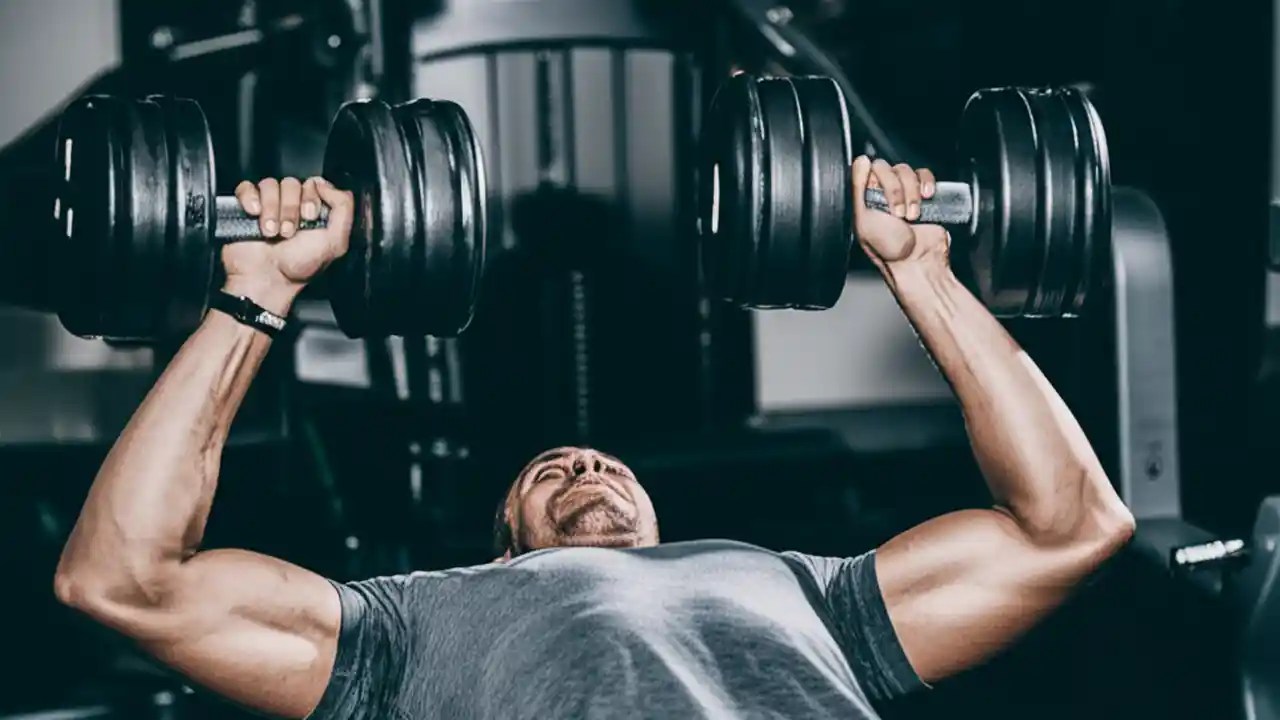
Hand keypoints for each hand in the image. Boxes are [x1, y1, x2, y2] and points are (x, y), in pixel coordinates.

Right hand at [221, 177, 353, 312]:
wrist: (267, 280)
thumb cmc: (300, 266)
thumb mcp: (335, 241)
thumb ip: (343, 209)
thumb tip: (327, 185)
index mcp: (314, 210)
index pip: (314, 184)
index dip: (311, 197)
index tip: (309, 217)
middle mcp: (292, 205)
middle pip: (291, 183)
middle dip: (291, 209)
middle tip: (289, 232)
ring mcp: (269, 205)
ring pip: (270, 185)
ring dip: (272, 209)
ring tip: (271, 232)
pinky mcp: (246, 207)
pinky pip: (246, 188)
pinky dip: (250, 198)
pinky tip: (254, 214)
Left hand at [852, 156, 948, 270]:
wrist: (918, 261)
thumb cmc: (888, 249)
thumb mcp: (863, 220)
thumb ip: (857, 188)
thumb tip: (860, 161)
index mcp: (865, 197)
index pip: (868, 168)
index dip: (879, 181)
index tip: (882, 200)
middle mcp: (883, 193)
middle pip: (890, 167)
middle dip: (897, 191)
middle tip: (898, 214)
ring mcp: (904, 192)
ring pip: (907, 171)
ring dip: (912, 193)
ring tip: (912, 215)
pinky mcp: (924, 195)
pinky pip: (925, 175)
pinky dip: (927, 183)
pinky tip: (927, 197)